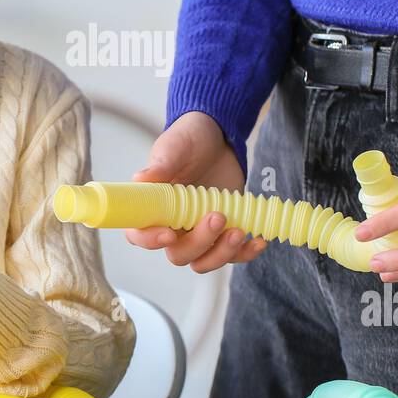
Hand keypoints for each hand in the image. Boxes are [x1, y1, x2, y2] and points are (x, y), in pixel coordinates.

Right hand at [124, 111, 267, 272]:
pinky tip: (257, 240)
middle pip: (178, 254)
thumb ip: (160, 165)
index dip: (150, 240)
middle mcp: (172, 225)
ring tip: (238, 231)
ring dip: (221, 254)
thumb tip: (139, 179)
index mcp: (153, 207)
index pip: (139, 235)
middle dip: (199, 243)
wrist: (219, 136)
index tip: (169, 233)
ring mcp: (199, 231)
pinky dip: (244, 253)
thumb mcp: (173, 147)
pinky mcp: (223, 232)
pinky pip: (231, 255)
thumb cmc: (189, 139)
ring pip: (204, 261)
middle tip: (218, 217)